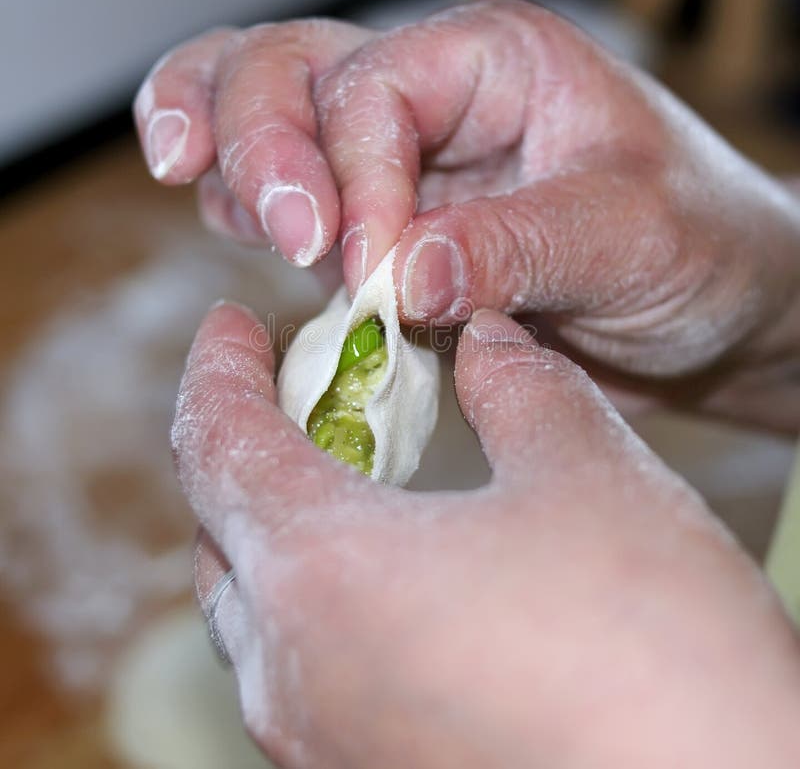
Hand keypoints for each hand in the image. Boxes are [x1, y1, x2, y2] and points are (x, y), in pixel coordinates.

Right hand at [135, 0, 799, 428]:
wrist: (713, 308)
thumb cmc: (700, 245)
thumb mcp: (628, 236)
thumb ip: (513, 249)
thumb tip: (401, 278)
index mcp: (494, 60)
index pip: (374, 91)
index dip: (357, 180)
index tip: (379, 274)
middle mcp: (432, 95)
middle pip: (290, 71)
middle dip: (260, 144)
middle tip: (286, 234)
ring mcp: (398, 161)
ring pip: (267, 118)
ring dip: (227, 157)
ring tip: (204, 194)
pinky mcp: (383, 226)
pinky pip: (285, 197)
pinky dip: (244, 208)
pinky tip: (235, 228)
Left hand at [178, 302, 799, 768]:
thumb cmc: (652, 649)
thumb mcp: (589, 475)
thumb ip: (519, 387)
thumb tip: (486, 339)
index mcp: (321, 573)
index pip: (218, 440)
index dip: (219, 368)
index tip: (229, 323)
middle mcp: (293, 672)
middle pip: (221, 527)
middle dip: (245, 443)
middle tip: (297, 389)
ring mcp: (319, 743)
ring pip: (255, 610)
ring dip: (280, 524)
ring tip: (338, 472)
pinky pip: (304, 671)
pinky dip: (319, 598)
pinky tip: (389, 579)